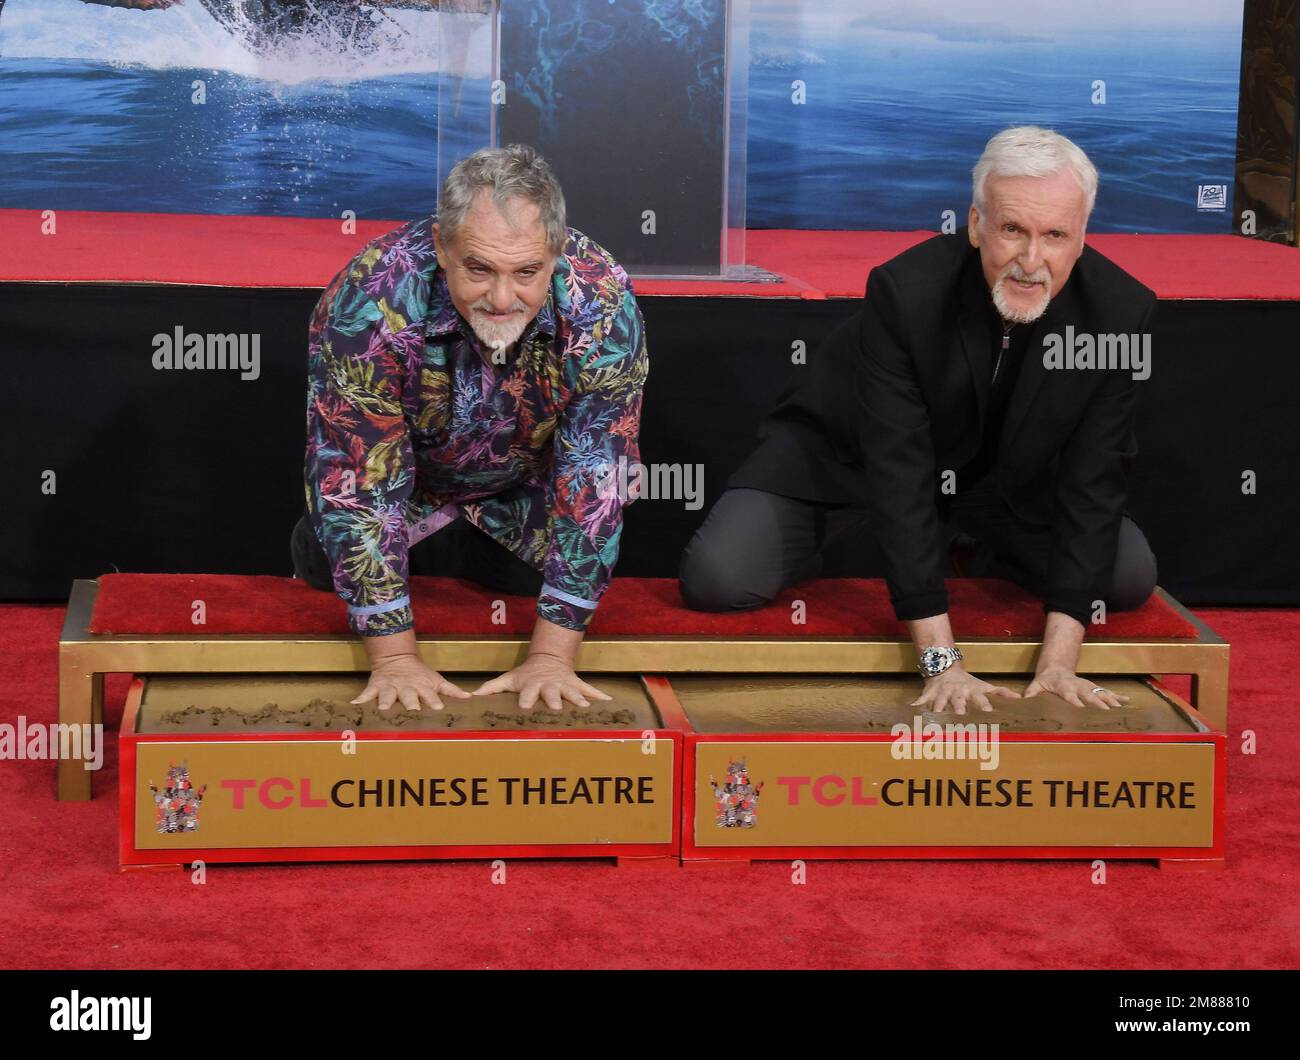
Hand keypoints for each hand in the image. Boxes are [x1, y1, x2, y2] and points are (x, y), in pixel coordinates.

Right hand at [351, 653, 470, 711]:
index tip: (438, 708)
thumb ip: (452, 691)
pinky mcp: (376, 686)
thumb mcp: (437, 681)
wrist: (397, 658)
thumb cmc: (420, 675)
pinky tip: (354, 705)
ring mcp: (391, 687)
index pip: (430, 695)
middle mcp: (407, 688)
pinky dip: (361, 699)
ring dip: (386, 701)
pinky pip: (367, 693)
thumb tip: (470, 698)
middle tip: (412, 711)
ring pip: (388, 695)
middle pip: (409, 697)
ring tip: (383, 709)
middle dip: (410, 704)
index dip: (434, 701)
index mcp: (422, 688)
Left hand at [472, 652, 613, 711]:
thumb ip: (491, 688)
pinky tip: (609, 701)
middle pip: (552, 694)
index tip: (524, 709)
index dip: (526, 700)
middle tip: (557, 709)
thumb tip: (472, 696)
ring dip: (579, 699)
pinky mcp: (576, 683)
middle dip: (555, 700)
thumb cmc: (526, 675)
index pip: (527, 693)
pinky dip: (599, 695)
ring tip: (586, 708)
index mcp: (532, 686)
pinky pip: (589, 689)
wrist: (548, 659)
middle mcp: (549, 686)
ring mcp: (564, 684)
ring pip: (572, 692)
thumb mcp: (509, 679)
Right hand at [910, 665, 1020, 714]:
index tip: (990, 714)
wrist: (945, 669)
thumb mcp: (984, 686)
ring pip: (939, 703)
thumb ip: (1001, 693)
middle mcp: (957, 693)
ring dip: (938, 711)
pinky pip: (920, 702)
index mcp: (971, 692)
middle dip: (959, 711)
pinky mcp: (928, 694)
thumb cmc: (968, 683)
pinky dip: (915, 708)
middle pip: (958, 703)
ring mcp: (941, 693)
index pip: (980, 700)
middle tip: (961, 722)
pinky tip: (911, 714)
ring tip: (936, 722)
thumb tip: (1020, 699)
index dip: (985, 706)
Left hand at [1024, 668, 1129, 709]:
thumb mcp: (1036, 685)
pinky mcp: (1093, 686)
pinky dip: (1117, 696)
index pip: (1070, 696)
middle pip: (1089, 695)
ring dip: (1111, 700)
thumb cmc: (1045, 681)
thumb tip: (1024, 700)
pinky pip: (1107, 691)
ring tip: (1121, 708)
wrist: (1056, 668)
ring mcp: (1087, 686)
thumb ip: (1031, 692)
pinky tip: (1127, 700)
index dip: (1075, 702)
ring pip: (1101, 692)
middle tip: (1107, 712)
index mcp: (1064, 687)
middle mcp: (1078, 686)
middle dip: (1098, 703)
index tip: (1081, 709)